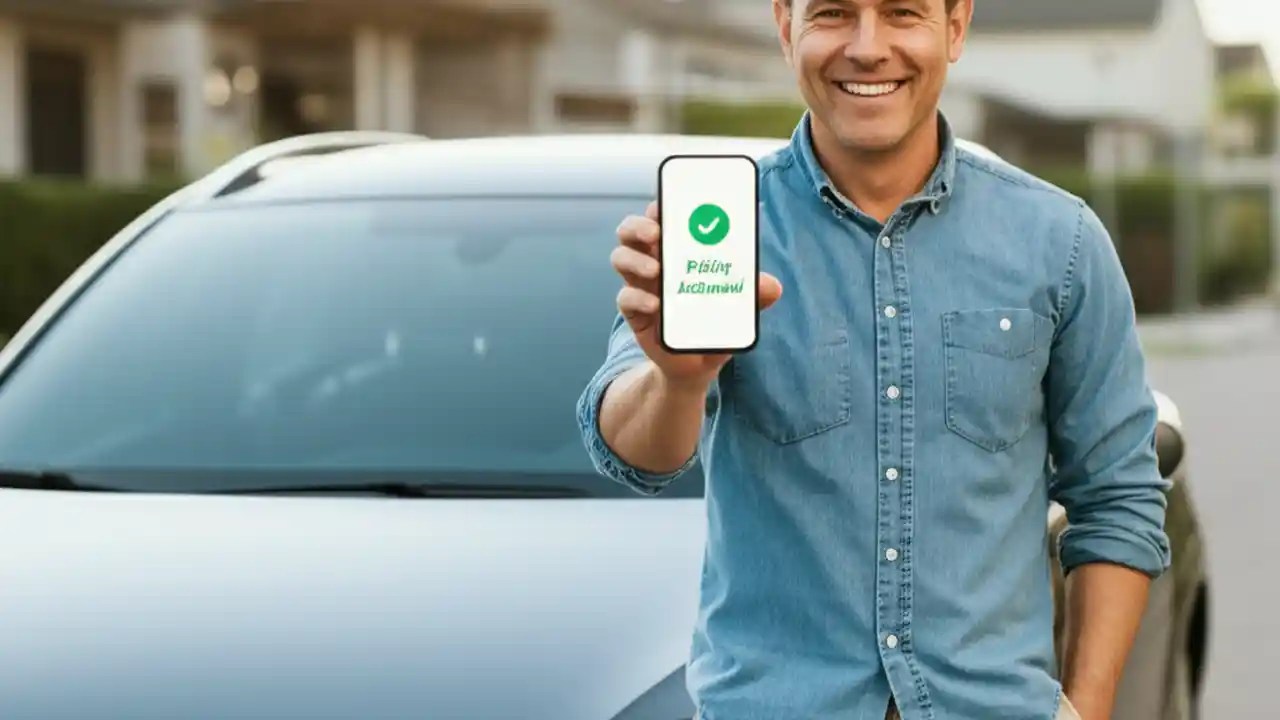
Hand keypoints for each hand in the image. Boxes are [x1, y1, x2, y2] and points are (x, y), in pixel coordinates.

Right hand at [611, 200, 782, 391]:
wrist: (698, 364)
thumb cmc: (715, 320)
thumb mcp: (738, 306)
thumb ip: (754, 294)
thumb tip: (773, 287)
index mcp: (676, 249)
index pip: (660, 217)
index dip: (658, 205)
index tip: (665, 202)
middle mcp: (653, 260)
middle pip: (631, 231)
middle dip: (639, 226)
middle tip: (657, 233)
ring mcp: (641, 285)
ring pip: (621, 258)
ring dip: (635, 260)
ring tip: (656, 270)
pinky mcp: (635, 313)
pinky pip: (625, 299)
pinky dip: (638, 298)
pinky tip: (655, 304)